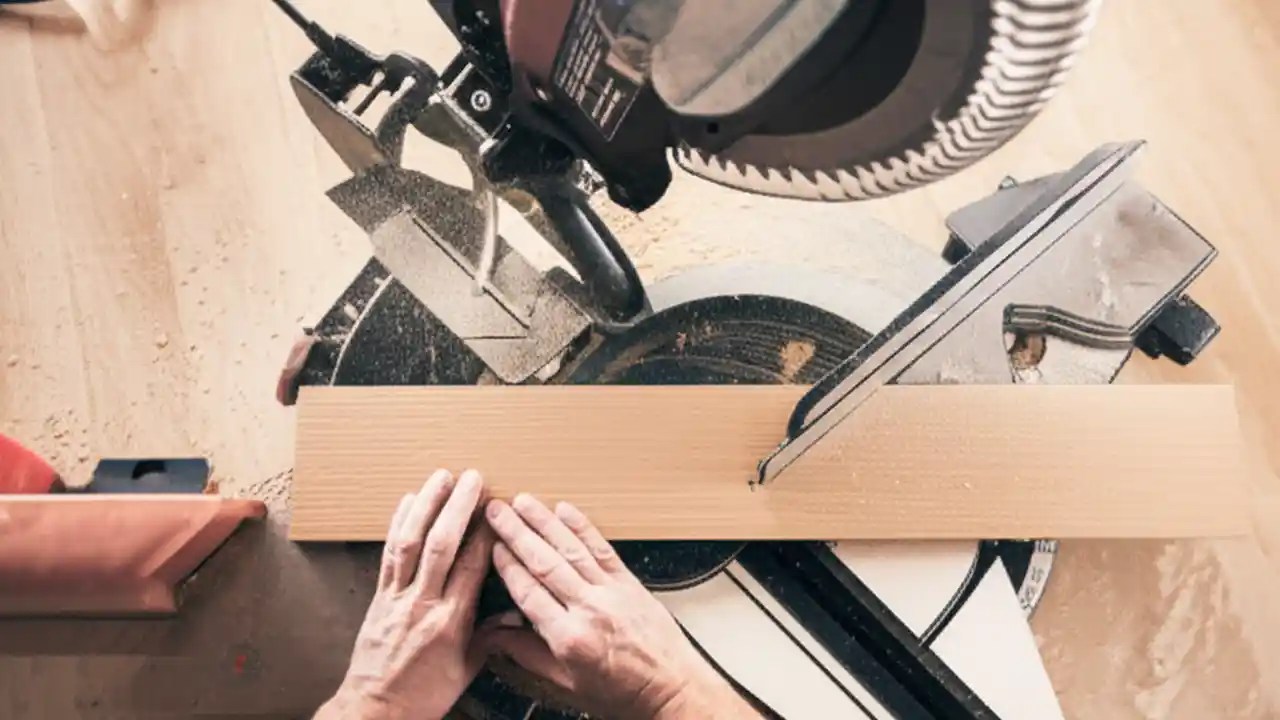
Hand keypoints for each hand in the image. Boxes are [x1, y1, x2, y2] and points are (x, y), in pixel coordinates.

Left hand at [317, 469, 494, 719]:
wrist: (374, 710)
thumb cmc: (424, 695)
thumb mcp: (467, 671)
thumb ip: (491, 638)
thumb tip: (516, 612)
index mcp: (449, 622)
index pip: (471, 567)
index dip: (485, 534)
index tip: (499, 507)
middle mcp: (422, 603)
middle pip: (441, 545)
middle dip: (458, 507)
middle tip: (473, 478)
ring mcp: (396, 597)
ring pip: (410, 542)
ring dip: (427, 504)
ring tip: (442, 475)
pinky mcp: (379, 597)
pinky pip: (389, 553)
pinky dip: (398, 523)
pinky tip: (408, 500)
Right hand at [483, 494, 758, 718]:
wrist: (670, 690)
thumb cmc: (621, 693)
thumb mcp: (567, 684)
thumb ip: (527, 655)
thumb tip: (494, 636)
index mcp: (569, 638)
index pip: (529, 593)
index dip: (507, 566)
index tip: (492, 546)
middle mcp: (590, 609)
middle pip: (546, 563)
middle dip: (518, 533)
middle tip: (497, 510)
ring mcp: (611, 592)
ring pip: (571, 549)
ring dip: (545, 522)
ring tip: (524, 503)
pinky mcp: (629, 582)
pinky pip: (602, 549)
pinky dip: (583, 527)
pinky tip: (565, 510)